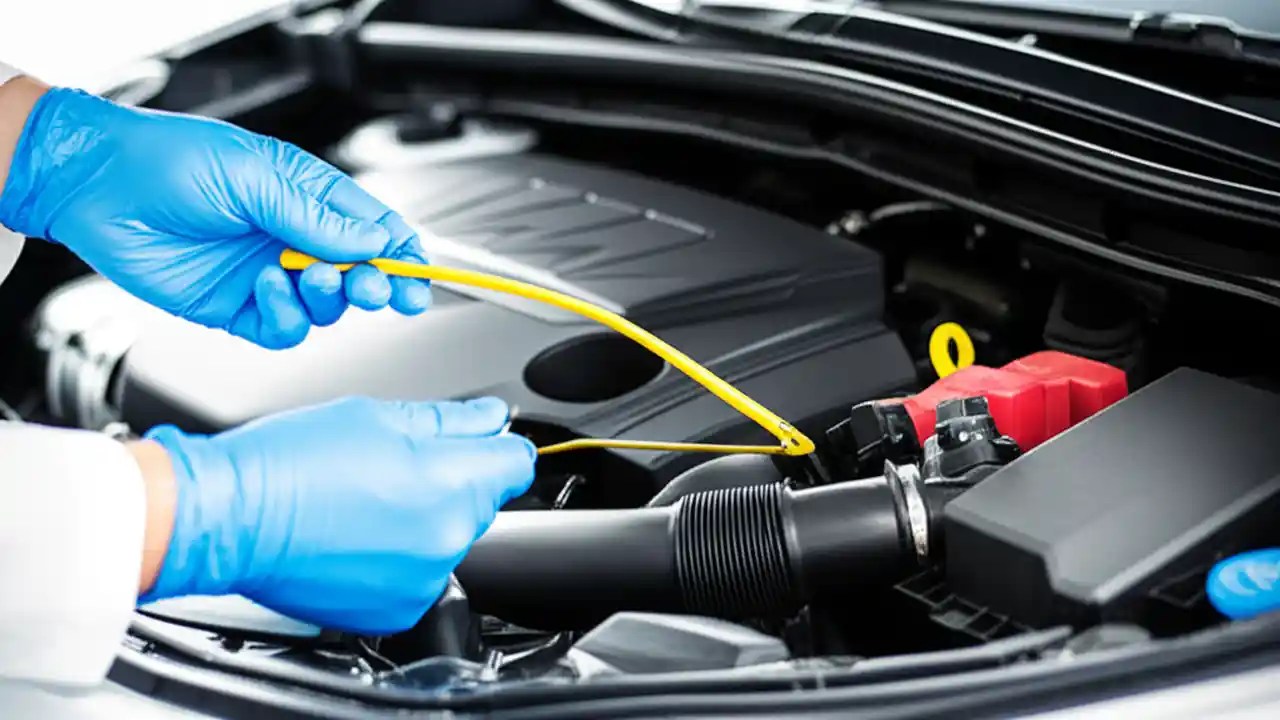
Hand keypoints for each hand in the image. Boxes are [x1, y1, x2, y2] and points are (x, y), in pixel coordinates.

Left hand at [0, 86, 430, 348]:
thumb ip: (316, 217)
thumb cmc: (168, 161)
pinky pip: (283, 329)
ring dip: (328, 298)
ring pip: (326, 308)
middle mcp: (292, 238)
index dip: (400, 251)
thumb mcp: (255, 176)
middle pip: (359, 273)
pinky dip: (285, 317)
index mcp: (307, 196)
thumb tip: (372, 240)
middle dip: (377, 283)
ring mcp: (268, 275)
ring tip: (310, 276)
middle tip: (379, 288)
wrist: (97, 189)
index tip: (418, 270)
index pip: (373, 227)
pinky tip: (266, 288)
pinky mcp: (238, 308)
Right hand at [137, 397, 534, 634]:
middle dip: (451, 479)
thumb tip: (490, 418)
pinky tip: (357, 533)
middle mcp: (445, 540)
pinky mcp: (396, 608)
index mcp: (448, 485)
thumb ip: (448, 420)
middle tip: (393, 465)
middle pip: (482, 501)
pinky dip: (400, 557)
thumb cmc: (288, 465)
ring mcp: (421, 580)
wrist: (229, 520)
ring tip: (366, 501)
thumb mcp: (376, 417)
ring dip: (424, 520)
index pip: (516, 463)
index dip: (494, 445)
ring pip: (449, 537)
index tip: (474, 441)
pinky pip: (420, 573)